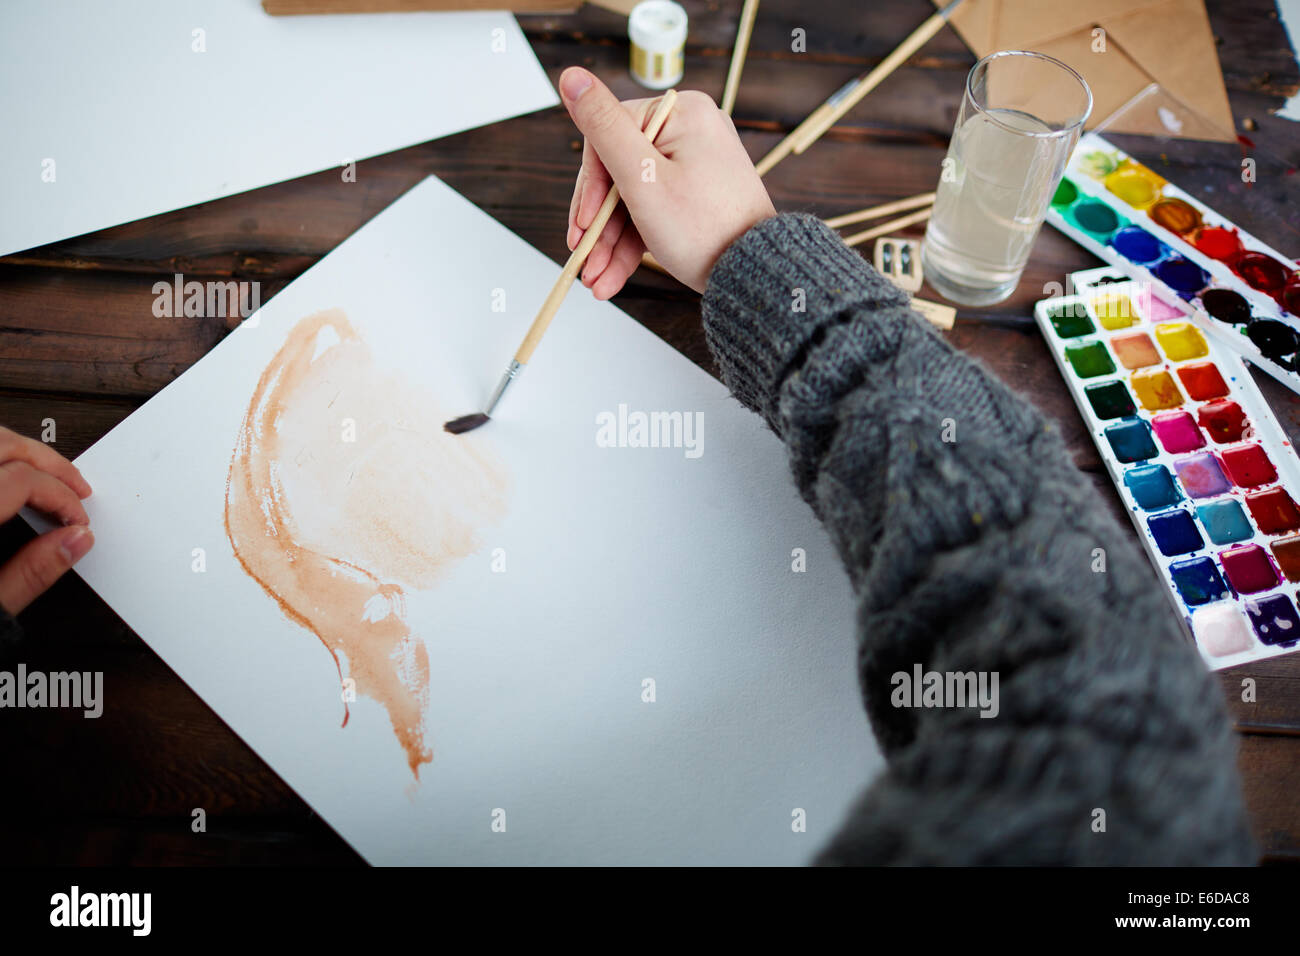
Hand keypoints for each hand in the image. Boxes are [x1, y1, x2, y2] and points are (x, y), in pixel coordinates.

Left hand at [0, 427, 93, 614]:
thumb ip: (31, 573)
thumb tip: (77, 541)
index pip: (21, 481)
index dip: (60, 497)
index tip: (77, 520)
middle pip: (2, 445)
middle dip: (46, 460)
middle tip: (75, 485)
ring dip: (19, 450)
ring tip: (45, 475)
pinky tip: (8, 476)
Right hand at [559, 67, 775, 296]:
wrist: (752, 273)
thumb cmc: (703, 228)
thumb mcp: (641, 177)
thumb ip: (602, 127)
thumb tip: (571, 76)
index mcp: (680, 113)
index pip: (608, 138)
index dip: (589, 188)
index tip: (582, 227)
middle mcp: (691, 130)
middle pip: (620, 173)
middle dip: (599, 226)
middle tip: (584, 262)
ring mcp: (696, 163)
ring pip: (634, 199)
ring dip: (611, 242)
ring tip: (597, 279)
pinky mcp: (698, 192)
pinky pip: (655, 210)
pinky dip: (634, 242)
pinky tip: (614, 275)